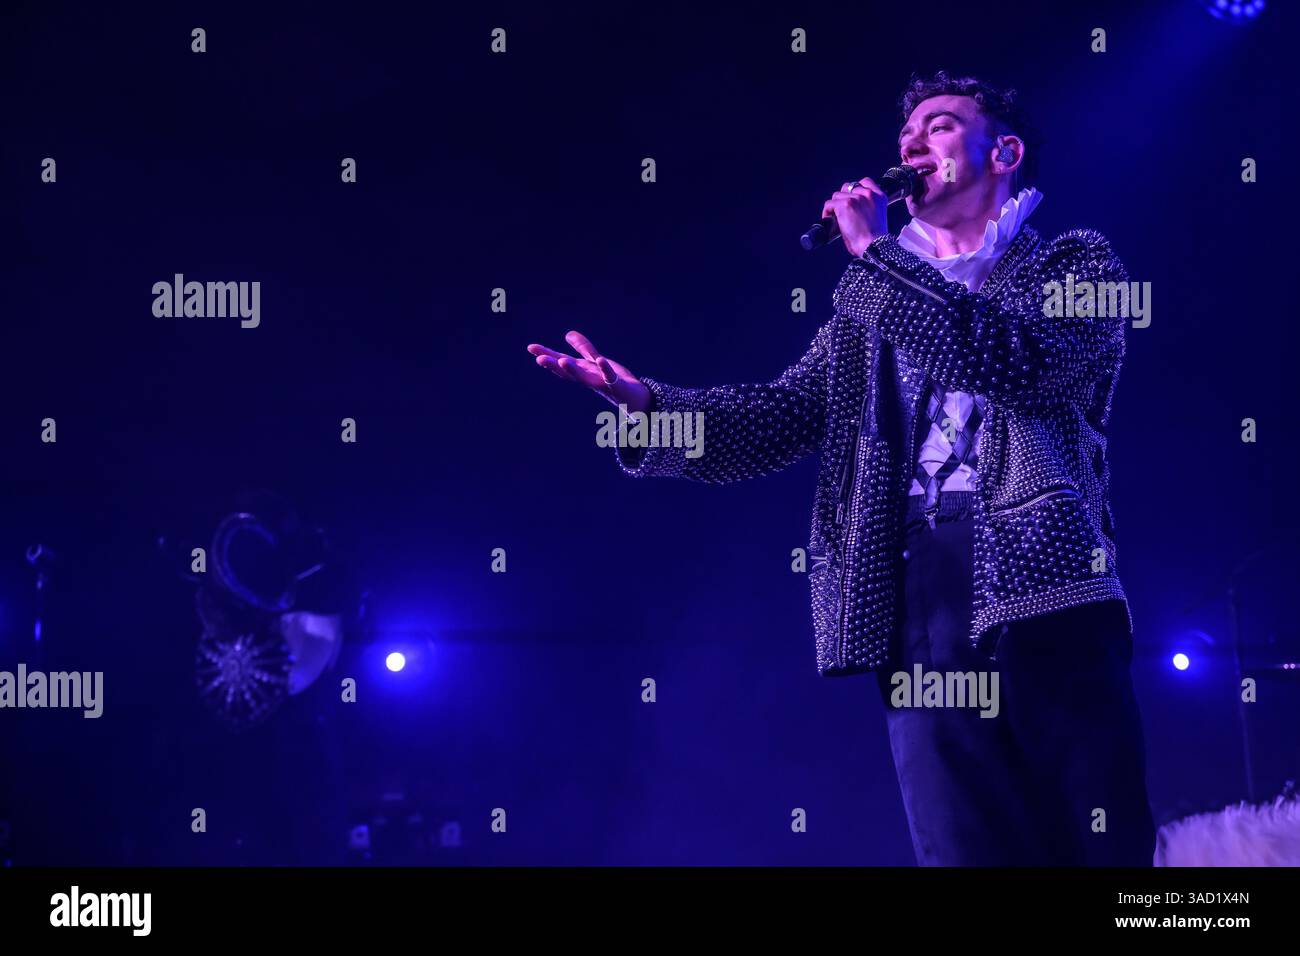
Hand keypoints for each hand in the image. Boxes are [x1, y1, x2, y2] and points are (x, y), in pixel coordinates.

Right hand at [527, 331, 651, 413]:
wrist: (633, 398)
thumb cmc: (612, 380)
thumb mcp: (594, 361)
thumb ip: (583, 348)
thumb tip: (567, 334)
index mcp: (581, 371)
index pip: (560, 362)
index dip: (546, 355)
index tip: (531, 347)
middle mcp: (587, 379)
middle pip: (567, 372)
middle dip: (553, 365)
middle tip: (539, 359)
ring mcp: (600, 383)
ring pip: (584, 378)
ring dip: (573, 370)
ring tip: (562, 361)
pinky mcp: (615, 384)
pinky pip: (609, 376)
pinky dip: (604, 369)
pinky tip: (600, 360)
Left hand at [822, 177, 888, 257]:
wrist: (874, 246)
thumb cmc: (875, 239)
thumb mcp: (877, 215)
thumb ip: (868, 206)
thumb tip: (852, 207)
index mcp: (880, 196)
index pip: (865, 181)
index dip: (855, 190)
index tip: (851, 200)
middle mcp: (868, 194)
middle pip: (848, 187)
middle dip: (844, 198)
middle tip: (842, 211)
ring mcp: (856, 198)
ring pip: (837, 195)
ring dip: (835, 206)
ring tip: (835, 217)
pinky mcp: (845, 204)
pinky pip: (829, 203)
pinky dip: (827, 212)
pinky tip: (829, 220)